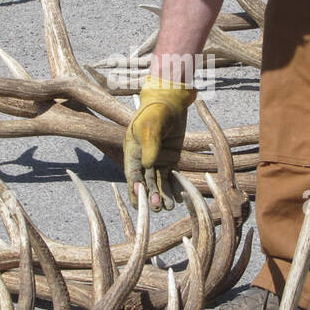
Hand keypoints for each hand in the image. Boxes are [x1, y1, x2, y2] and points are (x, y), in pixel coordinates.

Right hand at [123, 76, 195, 210]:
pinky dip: (172, 188)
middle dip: (150, 196)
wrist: (170, 101)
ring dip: (162, 195)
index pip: (133, 174)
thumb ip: (150, 145)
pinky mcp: (170, 159)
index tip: (140, 200)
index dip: (135, 188)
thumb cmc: (155, 111)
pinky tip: (177, 199)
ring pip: (158, 182)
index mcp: (132, 152)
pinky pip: (170, 177)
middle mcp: (143, 159)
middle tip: (157, 208)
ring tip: (168, 207)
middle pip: (145, 182)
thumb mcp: (150, 126)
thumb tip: (149, 165)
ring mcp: (157, 160)